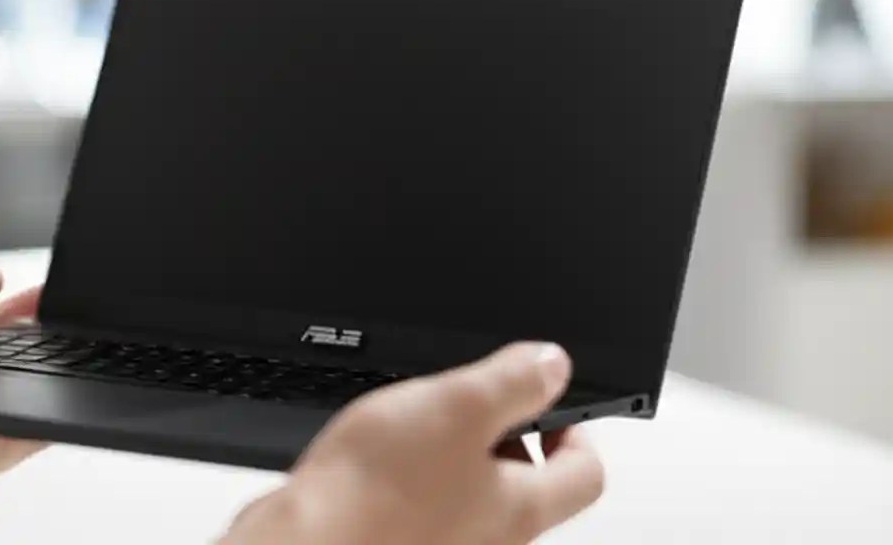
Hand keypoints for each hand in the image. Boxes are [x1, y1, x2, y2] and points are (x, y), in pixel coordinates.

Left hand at [0, 270, 46, 544]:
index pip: (16, 318)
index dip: (35, 303)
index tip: (53, 290)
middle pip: (41, 346)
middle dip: (56, 329)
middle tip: (66, 314)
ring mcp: (12, 409)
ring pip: (52, 380)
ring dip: (61, 364)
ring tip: (65, 345)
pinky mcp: (22, 439)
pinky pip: (53, 417)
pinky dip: (61, 403)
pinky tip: (61, 384)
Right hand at [221, 343, 603, 544]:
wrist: (307, 541)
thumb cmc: (374, 492)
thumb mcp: (457, 406)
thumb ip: (514, 381)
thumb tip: (553, 365)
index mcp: (520, 508)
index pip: (586, 474)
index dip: (577, 430)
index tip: (550, 402)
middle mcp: (491, 538)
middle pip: (528, 486)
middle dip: (506, 436)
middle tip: (475, 405)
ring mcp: (446, 544)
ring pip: (474, 495)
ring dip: (456, 455)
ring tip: (420, 426)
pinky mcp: (403, 541)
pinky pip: (428, 505)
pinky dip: (417, 478)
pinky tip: (384, 458)